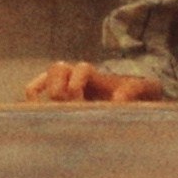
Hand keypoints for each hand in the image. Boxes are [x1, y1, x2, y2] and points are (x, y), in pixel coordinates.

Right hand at [23, 60, 170, 104]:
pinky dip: (32, 94)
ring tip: (50, 109)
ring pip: (46, 76)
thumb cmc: (138, 95)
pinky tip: (32, 108)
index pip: (81, 68)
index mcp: (97, 74)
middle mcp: (78, 75)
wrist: (133, 101)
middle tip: (68, 106)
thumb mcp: (145, 90)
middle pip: (58, 68)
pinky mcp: (57, 96)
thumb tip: (117, 101)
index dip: (77, 80)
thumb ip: (134, 91)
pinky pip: (36, 88)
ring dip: (45, 90)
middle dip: (59, 87)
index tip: (78, 97)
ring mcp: (65, 83)